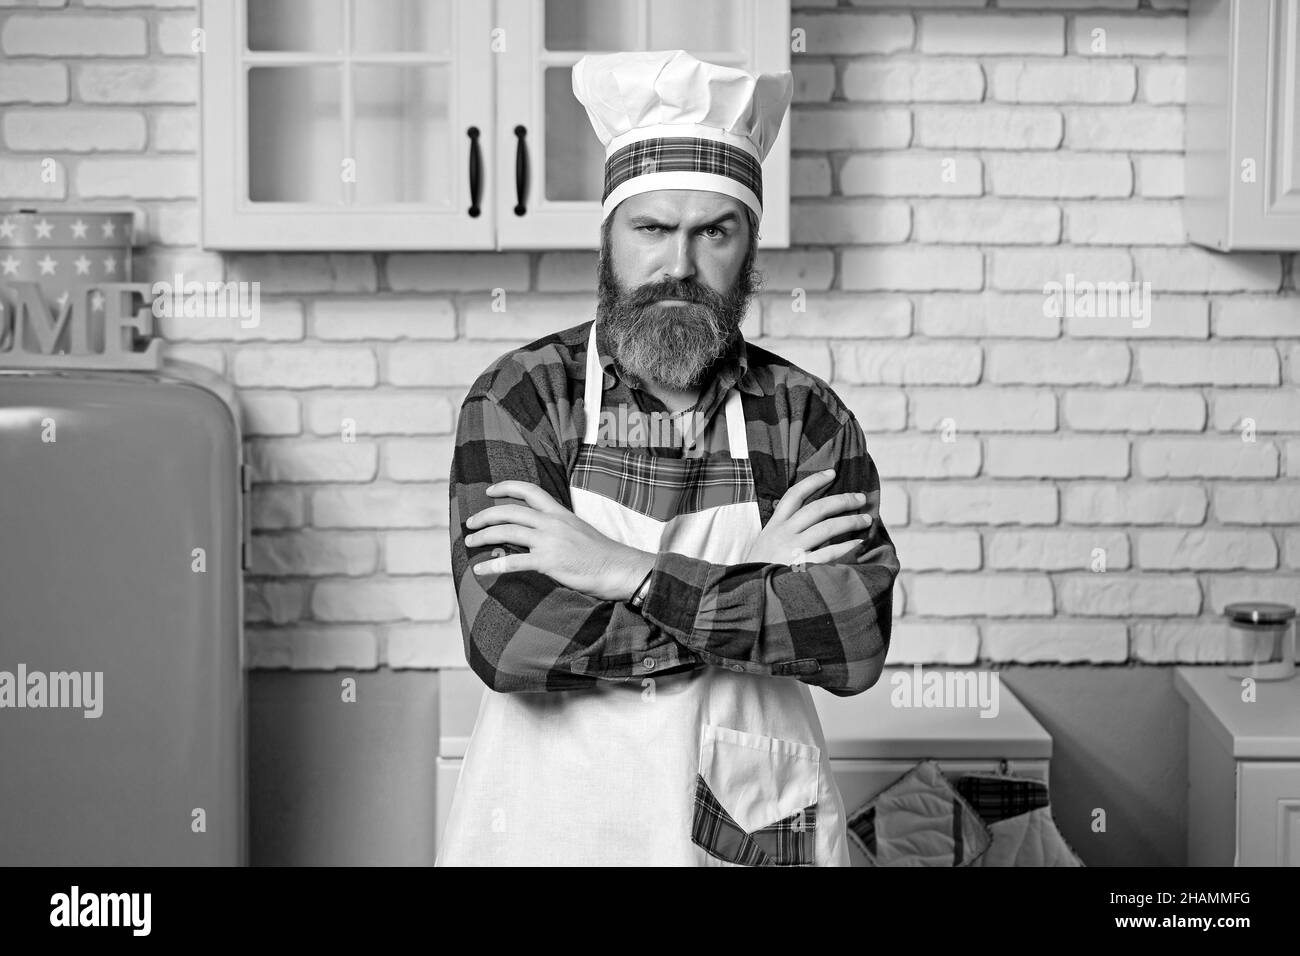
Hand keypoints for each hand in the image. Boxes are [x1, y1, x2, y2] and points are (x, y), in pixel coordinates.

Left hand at [464, 480, 654, 601]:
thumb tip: (539, 537)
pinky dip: (493, 564)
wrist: (619, 568)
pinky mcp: (548, 561)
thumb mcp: (579, 532)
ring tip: (469, 542)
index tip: (489, 491)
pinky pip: (513, 561)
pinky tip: (480, 569)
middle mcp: (552, 522)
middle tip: (470, 522)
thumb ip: (558, 530)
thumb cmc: (602, 555)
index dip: (506, 487)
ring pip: (506, 531)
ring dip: (483, 536)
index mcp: (560, 513)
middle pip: (510, 510)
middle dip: (485, 515)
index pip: (530, 490)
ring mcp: (549, 541)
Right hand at [743, 468, 873, 567]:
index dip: (814, 481)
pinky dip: (846, 546)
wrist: (747, 592)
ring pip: (827, 527)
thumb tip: (811, 518)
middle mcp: (783, 533)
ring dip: (850, 521)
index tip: (832, 472)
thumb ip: (783, 530)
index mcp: (774, 525)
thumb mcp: (764, 543)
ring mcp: (792, 549)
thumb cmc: (760, 569)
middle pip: (817, 508)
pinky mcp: (801, 567)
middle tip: (860, 498)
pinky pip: (829, 553)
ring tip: (866, 519)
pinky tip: (859, 543)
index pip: (794, 495)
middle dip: (842, 500)